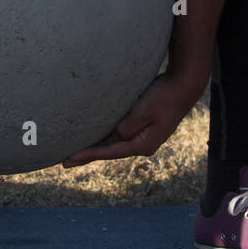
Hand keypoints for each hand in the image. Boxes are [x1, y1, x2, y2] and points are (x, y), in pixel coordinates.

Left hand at [61, 72, 204, 167]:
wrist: (183, 86)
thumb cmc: (165, 96)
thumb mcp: (145, 110)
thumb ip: (128, 125)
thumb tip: (115, 136)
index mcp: (143, 144)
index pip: (109, 152)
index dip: (88, 154)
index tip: (69, 159)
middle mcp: (141, 144)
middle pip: (108, 152)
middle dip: (87, 156)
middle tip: (64, 162)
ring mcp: (141, 136)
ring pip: (112, 144)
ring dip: (94, 147)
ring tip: (73, 153)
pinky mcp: (141, 126)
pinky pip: (117, 135)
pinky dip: (103, 137)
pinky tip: (92, 138)